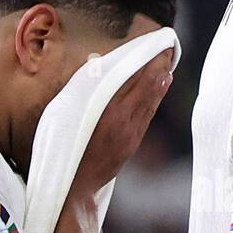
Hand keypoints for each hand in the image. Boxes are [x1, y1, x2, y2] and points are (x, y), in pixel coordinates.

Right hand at [71, 50, 172, 193]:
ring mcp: (132, 133)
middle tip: (167, 49)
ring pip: (151, 101)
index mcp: (109, 111)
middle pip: (148, 88)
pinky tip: (161, 87)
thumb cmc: (65, 149)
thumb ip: (82, 86)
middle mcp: (125, 121)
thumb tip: (95, 60)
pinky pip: (148, 114)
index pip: (135, 79)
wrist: (77, 186)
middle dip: (159, 67)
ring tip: (167, 65)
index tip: (156, 46)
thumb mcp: (66, 114)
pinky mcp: (133, 142)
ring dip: (160, 81)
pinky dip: (155, 98)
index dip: (148, 61)